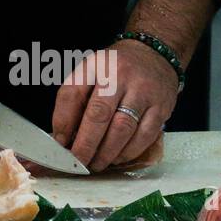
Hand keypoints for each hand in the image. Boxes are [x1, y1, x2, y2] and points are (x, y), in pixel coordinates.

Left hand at [52, 41, 179, 171]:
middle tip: (77, 163)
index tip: (59, 143)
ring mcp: (144, 91)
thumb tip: (63, 138)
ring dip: (106, 153)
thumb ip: (75, 100)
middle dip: (85, 145)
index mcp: (96, 65)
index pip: (72, 93)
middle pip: (98, 115)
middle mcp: (120, 75)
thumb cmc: (116, 70)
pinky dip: (128, 152)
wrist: (155, 55)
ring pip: (122, 129)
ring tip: (95, 164)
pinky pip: (144, 136)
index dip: (63, 122)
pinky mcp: (161, 107)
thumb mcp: (90, 72)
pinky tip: (117, 158)